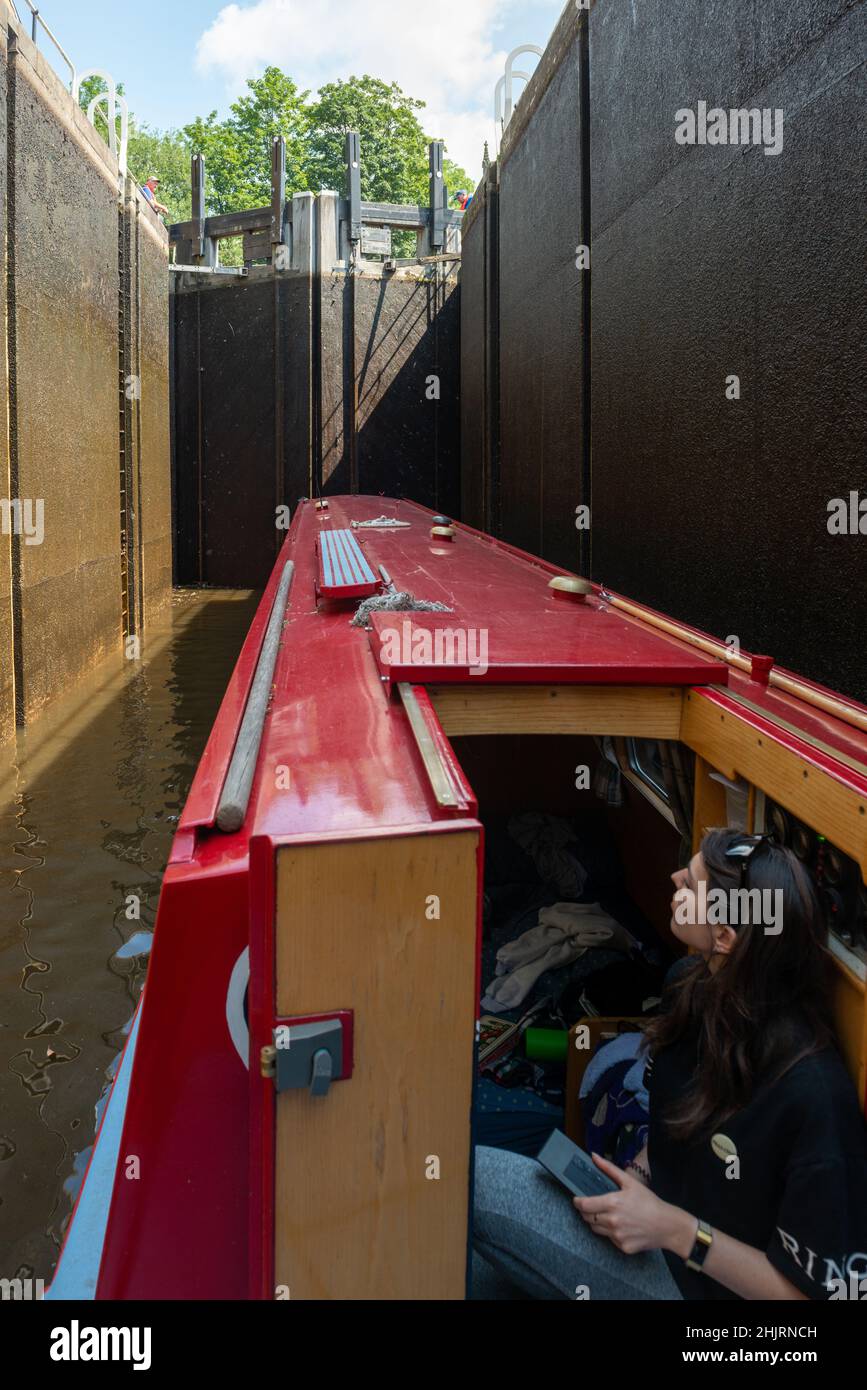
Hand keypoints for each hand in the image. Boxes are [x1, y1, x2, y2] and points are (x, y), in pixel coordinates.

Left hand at [573, 1153, 689, 1254]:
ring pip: (596, 1229)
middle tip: (592, 1206)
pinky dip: (611, 1233)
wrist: (667, 1225)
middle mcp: (612, 1221)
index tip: (576, 1199)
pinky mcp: (623, 1247)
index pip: (584, 1205)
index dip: (577, 1202)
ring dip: (597, 1222)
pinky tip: (622, 1226)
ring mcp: (617, 1236)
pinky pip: (610, 1239)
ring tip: (609, 1215)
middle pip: (587, 1218)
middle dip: (586, 1211)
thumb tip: (594, 1156)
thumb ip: (609, 1169)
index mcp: (612, 1203)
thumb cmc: (649, 1202)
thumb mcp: (630, 1182)